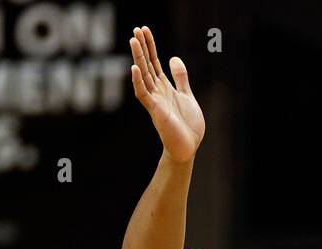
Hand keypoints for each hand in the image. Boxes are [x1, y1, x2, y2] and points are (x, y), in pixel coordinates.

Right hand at [129, 26, 203, 162]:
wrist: (188, 147)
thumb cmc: (187, 125)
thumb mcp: (187, 95)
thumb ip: (180, 78)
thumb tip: (173, 58)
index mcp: (164, 87)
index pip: (154, 62)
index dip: (150, 46)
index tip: (144, 30)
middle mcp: (157, 92)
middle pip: (147, 65)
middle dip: (142, 47)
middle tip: (136, 29)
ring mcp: (155, 101)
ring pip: (144, 76)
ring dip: (138, 58)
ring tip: (133, 40)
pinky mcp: (156, 111)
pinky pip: (144, 95)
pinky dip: (139, 82)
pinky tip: (135, 68)